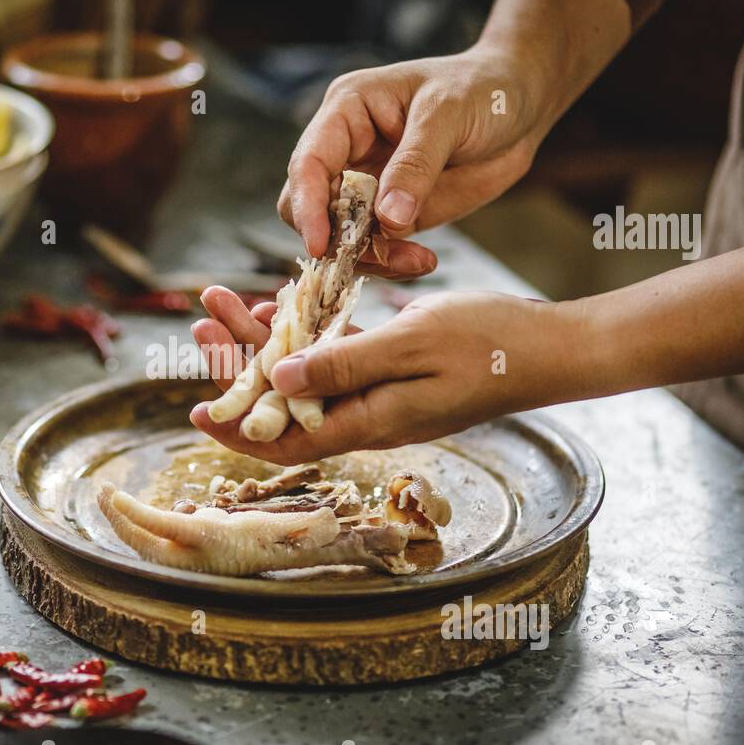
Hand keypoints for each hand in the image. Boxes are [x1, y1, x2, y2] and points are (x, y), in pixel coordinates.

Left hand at [190, 287, 590, 464]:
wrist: (548, 348)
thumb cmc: (488, 345)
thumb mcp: (410, 344)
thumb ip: (345, 363)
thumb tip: (279, 378)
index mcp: (368, 421)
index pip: (286, 439)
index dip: (237, 428)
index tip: (195, 411)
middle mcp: (366, 416)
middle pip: (285, 403)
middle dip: (236, 366)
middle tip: (200, 324)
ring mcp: (379, 395)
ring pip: (305, 377)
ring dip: (263, 342)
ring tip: (224, 305)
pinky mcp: (391, 372)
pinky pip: (335, 358)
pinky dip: (305, 333)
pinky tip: (282, 305)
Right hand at [279, 48, 544, 270]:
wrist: (521, 108)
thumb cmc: (482, 89)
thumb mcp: (449, 114)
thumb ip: (416, 165)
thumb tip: (387, 218)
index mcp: (347, 112)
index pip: (308, 163)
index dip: (307, 206)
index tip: (320, 245)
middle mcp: (347, 151)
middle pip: (310, 207)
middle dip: (336, 239)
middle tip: (378, 255)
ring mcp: (367, 186)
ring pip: (340, 236)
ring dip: (368, 258)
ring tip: (416, 261)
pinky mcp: (392, 214)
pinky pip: (375, 248)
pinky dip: (393, 263)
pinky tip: (424, 261)